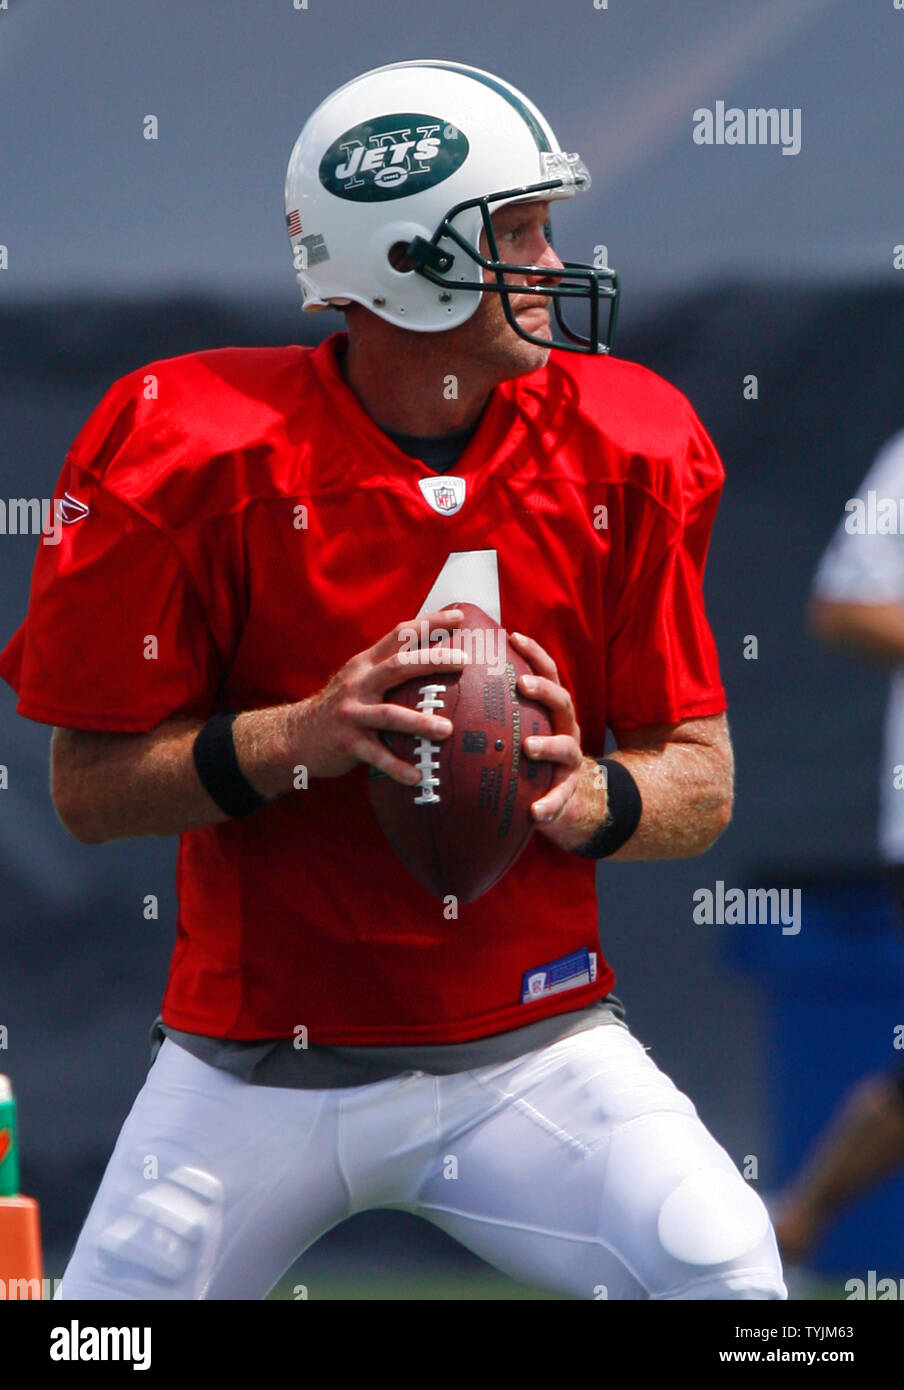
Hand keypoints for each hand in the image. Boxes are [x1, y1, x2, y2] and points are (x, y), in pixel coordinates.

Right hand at [285, 609, 467, 785]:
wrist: (295, 735)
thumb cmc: (342, 707)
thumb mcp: (360, 679)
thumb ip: (389, 668)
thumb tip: (435, 660)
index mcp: (366, 664)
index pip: (400, 635)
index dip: (429, 623)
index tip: (458, 615)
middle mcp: (359, 683)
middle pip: (398, 666)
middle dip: (432, 661)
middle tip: (463, 661)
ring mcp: (352, 713)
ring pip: (389, 714)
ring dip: (420, 722)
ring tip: (447, 730)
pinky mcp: (347, 742)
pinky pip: (376, 756)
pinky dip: (397, 767)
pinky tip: (417, 776)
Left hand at [509, 630, 585, 846]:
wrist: (559, 796)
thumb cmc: (523, 753)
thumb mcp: (513, 725)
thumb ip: (492, 705)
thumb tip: (447, 677)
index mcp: (549, 709)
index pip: (546, 672)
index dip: (534, 653)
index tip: (513, 636)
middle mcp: (564, 728)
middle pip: (562, 701)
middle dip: (544, 691)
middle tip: (523, 685)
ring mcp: (569, 760)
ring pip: (566, 748)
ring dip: (548, 746)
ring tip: (529, 747)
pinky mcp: (567, 790)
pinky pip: (560, 798)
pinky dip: (549, 804)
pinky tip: (535, 812)